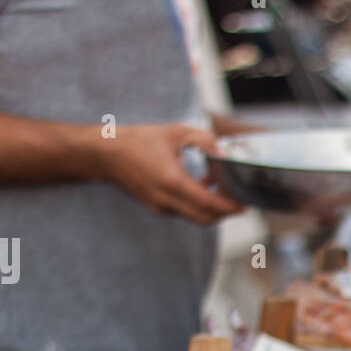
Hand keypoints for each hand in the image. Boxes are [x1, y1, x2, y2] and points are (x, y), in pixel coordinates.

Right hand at [98, 123, 242, 224]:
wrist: (106, 154)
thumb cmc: (139, 140)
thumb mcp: (175, 132)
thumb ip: (204, 140)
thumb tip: (224, 152)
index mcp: (171, 181)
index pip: (208, 204)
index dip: (229, 207)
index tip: (245, 204)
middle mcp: (165, 199)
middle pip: (205, 218)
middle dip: (225, 212)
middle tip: (240, 201)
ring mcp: (159, 206)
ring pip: (195, 217)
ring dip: (211, 207)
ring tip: (223, 188)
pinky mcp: (156, 207)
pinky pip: (183, 211)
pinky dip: (197, 204)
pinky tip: (203, 184)